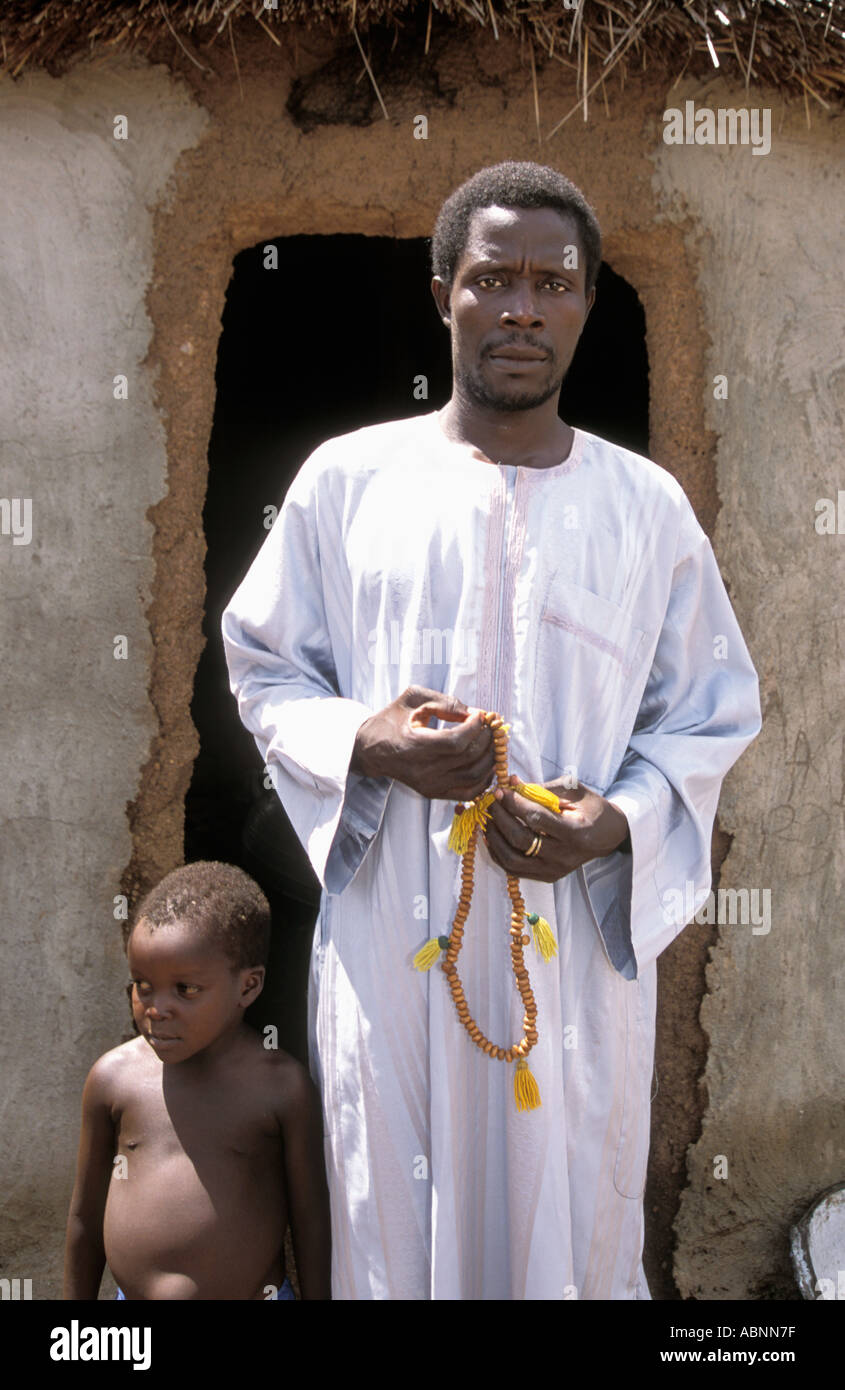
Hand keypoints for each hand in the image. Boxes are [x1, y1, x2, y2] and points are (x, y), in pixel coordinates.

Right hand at [350, 686, 494, 800]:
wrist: (370, 749)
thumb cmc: (391, 719)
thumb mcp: (413, 698)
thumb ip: (444, 702)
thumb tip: (474, 713)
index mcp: (414, 745)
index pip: (456, 742)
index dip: (474, 728)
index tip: (480, 716)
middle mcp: (422, 770)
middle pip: (469, 758)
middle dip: (487, 740)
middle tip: (491, 726)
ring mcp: (428, 785)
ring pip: (473, 776)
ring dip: (490, 758)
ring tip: (492, 742)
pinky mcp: (433, 792)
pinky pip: (468, 792)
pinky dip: (484, 779)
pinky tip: (487, 763)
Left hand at [483, 776, 629, 882]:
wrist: (607, 835)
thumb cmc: (591, 808)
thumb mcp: (573, 791)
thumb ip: (541, 788)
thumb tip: (511, 782)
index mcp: (575, 832)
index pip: (536, 818)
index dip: (514, 803)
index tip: (500, 790)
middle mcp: (565, 856)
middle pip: (521, 840)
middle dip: (500, 818)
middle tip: (491, 802)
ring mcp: (555, 870)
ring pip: (513, 860)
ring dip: (495, 838)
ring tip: (488, 819)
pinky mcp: (548, 876)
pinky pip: (515, 869)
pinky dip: (499, 853)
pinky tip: (493, 836)